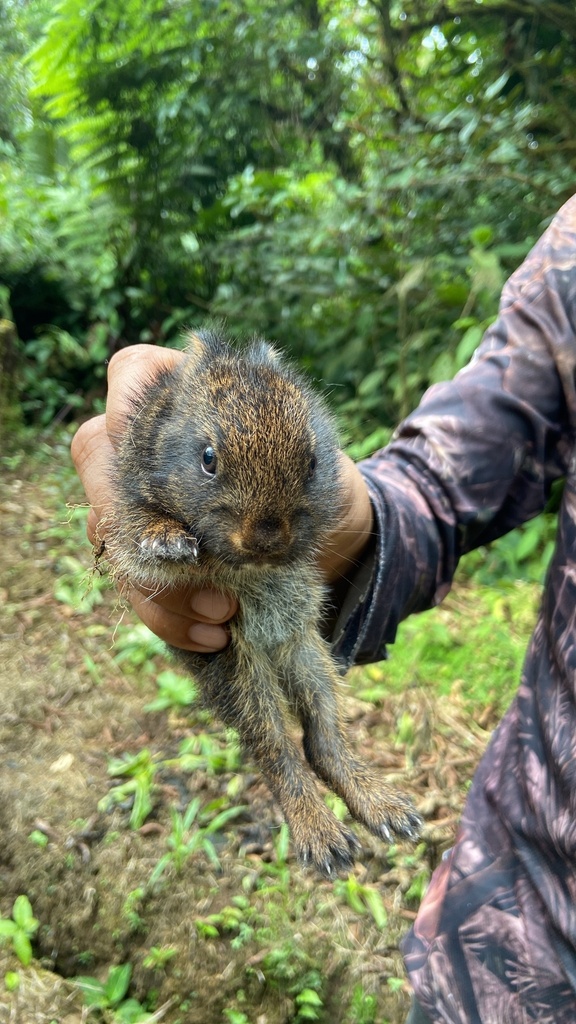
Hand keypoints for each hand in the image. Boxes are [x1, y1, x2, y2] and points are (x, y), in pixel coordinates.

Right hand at [71, 345, 373, 651]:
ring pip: (108, 533)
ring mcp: (136, 499)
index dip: (128, 409)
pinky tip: (213, 634)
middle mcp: (144, 441)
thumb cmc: (315, 473)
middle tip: (189, 557)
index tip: (164, 455)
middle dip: (140, 516)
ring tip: (224, 611)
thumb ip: (284, 431)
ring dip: (160, 581)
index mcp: (179, 394)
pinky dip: (170, 617)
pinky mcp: (147, 555)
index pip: (129, 377)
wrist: (329, 534)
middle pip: (97, 462)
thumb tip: (257, 414)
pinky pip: (134, 587)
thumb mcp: (313, 445)